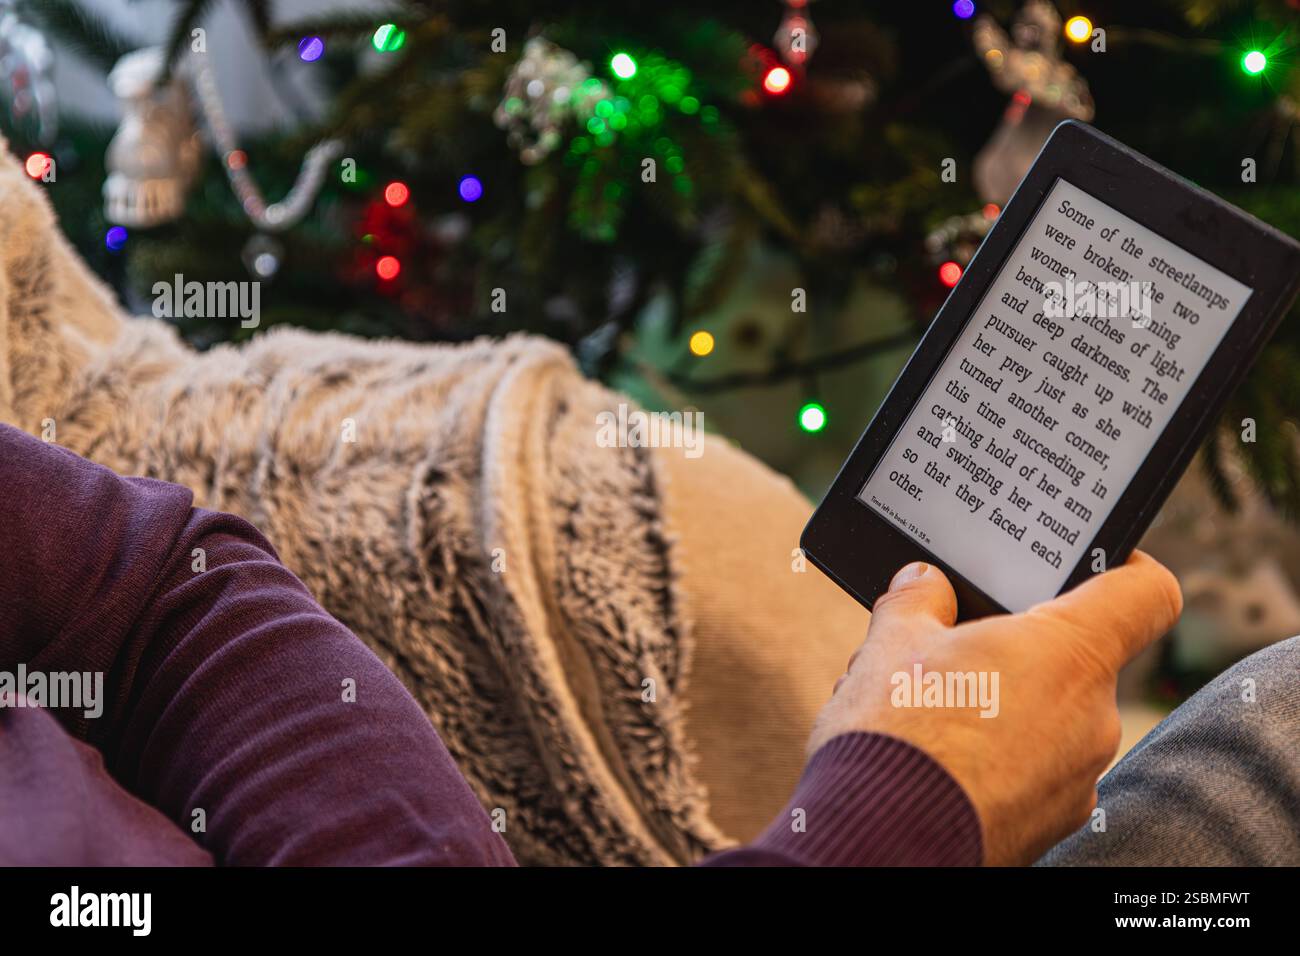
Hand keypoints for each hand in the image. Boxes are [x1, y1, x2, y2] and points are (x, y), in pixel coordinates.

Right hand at [808, 551, 1181, 864]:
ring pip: (1049, 716)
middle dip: (1015, 647)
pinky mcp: (1050, 823)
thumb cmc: (897, 732)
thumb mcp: (892, 640)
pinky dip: (996, 758)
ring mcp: (1077, 778)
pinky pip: (1034, 770)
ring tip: (927, 709)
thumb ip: (918, 599)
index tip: (1080, 565)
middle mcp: (1093, 716)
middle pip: (1076, 656)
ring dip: (999, 704)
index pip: (1146, 589)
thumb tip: (923, 584)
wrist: (880, 840)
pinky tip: (938, 758)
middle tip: (953, 648)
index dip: (1119, 564)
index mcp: (1069, 651)